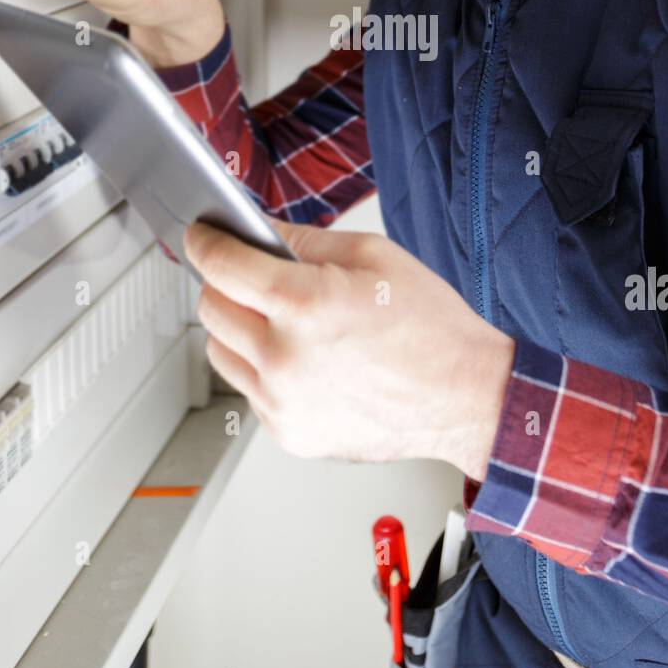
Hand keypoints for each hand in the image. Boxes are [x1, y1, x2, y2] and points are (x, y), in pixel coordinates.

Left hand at [183, 217, 515, 479]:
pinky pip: (251, 391)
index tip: (202, 235)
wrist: (465, 396)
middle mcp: (284, 358)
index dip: (205, 241)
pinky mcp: (290, 434)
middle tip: (254, 277)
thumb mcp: (371, 255)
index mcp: (304, 304)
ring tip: (283, 322)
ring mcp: (283, 403)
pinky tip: (305, 361)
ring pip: (221, 353)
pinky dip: (264, 371)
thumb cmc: (429, 326)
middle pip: (211, 309)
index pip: (221, 265)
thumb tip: (257, 233)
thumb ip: (303, 240)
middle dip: (225, 284)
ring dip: (238, 330)